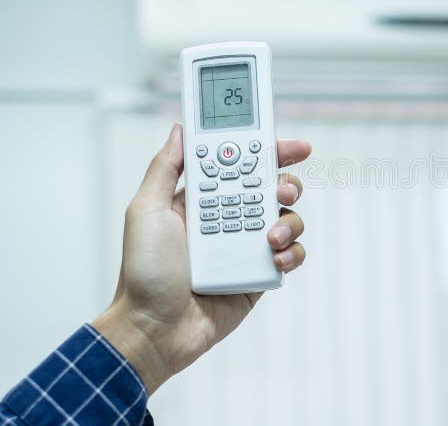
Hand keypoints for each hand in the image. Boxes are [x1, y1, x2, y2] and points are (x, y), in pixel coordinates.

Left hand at [93, 123, 310, 393]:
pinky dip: (291, 254)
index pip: (242, 165)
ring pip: (288, 220)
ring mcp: (247, 247)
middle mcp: (230, 219)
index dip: (269, 152)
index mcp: (205, 199)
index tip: (293, 147)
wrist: (154, 329)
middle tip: (284, 191)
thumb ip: (166, 168)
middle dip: (287, 184)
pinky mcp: (260, 275)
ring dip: (288, 223)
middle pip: (272, 188)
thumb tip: (180, 130)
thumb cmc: (143, 271)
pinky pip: (291, 256)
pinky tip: (274, 259)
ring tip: (269, 238)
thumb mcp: (146, 210)